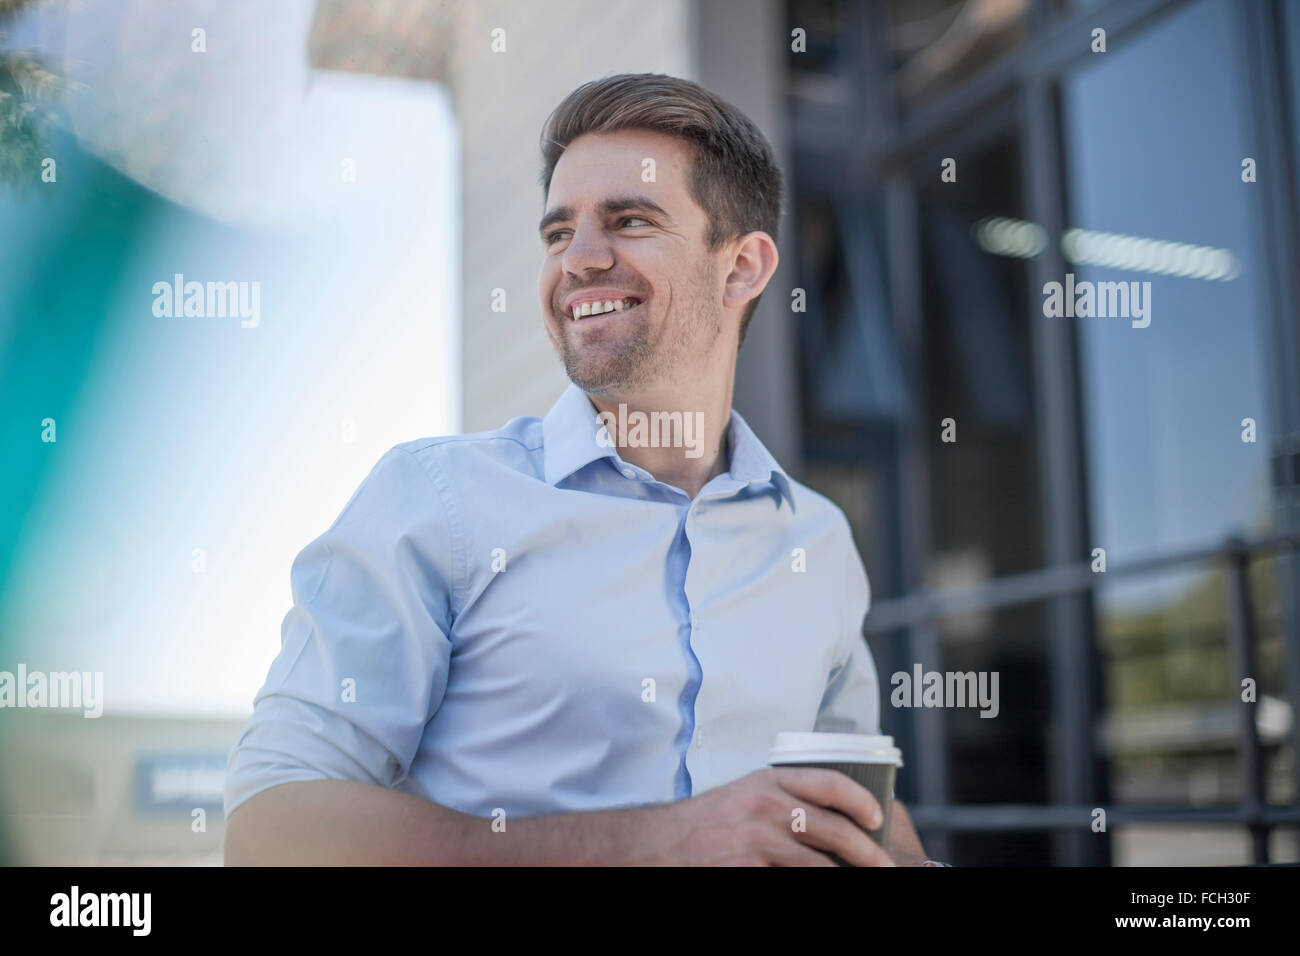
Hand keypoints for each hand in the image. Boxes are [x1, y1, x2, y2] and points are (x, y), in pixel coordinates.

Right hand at [638, 767, 896, 865]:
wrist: (657, 843)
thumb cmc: (706, 823)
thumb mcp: (745, 796)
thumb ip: (783, 801)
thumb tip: (829, 823)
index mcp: (768, 780)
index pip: (828, 782)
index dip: (860, 800)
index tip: (878, 816)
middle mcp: (766, 804)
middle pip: (834, 828)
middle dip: (867, 852)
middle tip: (886, 866)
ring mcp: (757, 838)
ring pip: (819, 864)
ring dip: (845, 876)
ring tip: (862, 881)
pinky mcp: (747, 867)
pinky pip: (793, 881)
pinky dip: (813, 885)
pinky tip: (824, 885)